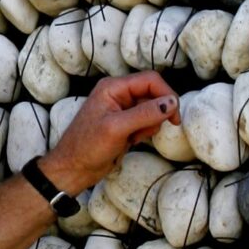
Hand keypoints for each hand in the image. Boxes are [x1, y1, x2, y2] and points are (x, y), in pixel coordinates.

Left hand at [37, 71, 178, 197]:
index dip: (166, 95)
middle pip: (153, 94)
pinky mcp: (125, 124)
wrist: (74, 168)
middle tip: (148, 131)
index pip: (150, 80)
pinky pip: (146, 122)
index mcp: (113, 87)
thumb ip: (145, 114)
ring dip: (149, 125)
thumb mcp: (118, 128)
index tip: (175, 116)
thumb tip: (172, 102)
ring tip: (134, 137)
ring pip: (152, 109)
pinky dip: (144, 132)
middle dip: (157, 113)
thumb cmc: (88, 147)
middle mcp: (118, 94)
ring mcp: (122, 109)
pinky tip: (131, 141)